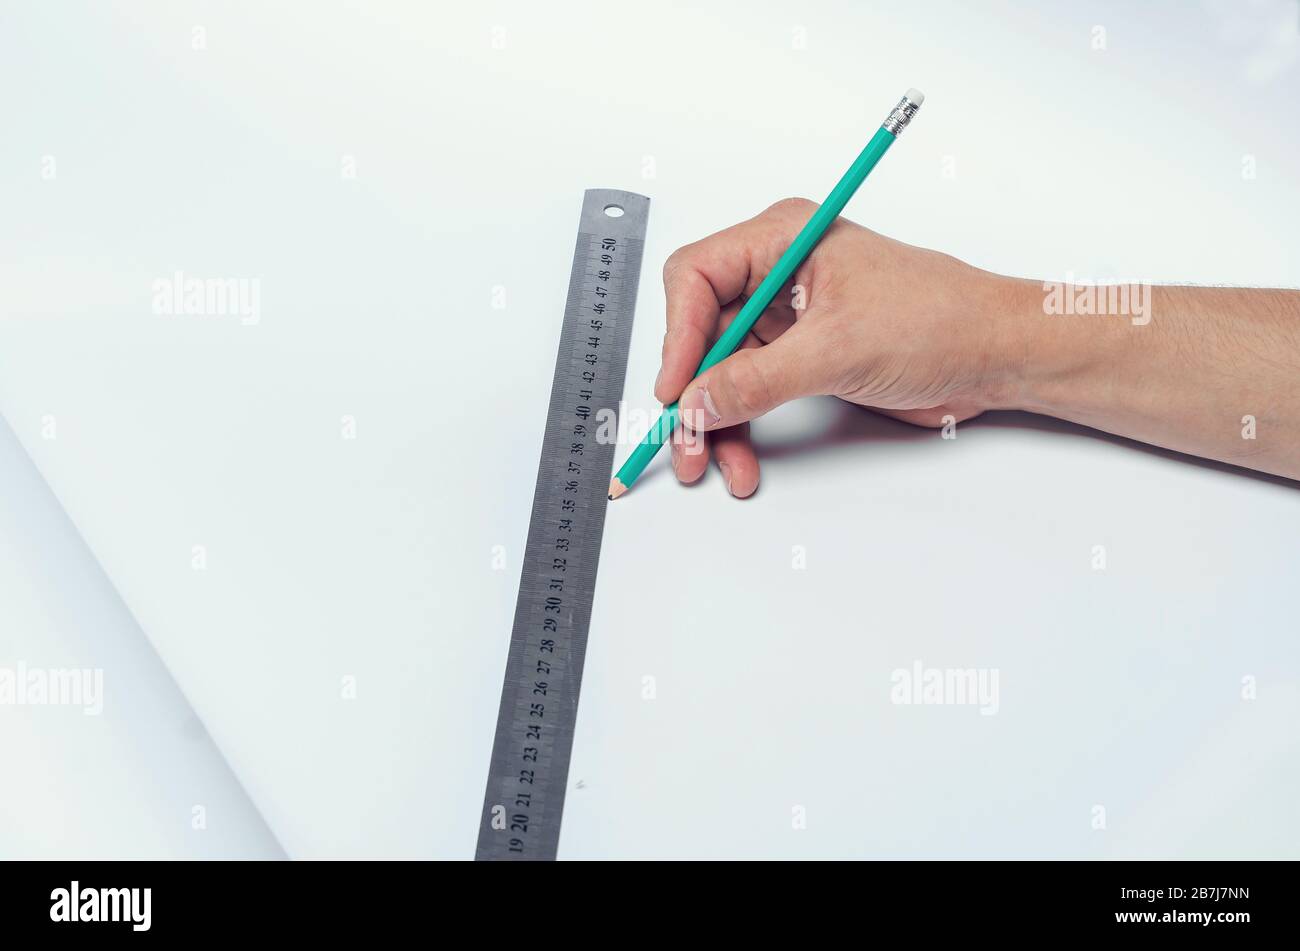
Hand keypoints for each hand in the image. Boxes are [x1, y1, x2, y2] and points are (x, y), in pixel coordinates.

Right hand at [657, 198, 1015, 496]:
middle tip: (686, 442)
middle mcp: (776, 274)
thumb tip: (698, 402)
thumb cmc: (940, 319)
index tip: (676, 389)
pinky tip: (742, 460)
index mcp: (783, 240)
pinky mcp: (799, 357)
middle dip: (692, 392)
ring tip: (714, 465)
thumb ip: (759, 378)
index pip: (697, 276)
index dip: (678, 334)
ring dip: (714, 422)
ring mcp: (786, 319)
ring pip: (720, 372)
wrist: (994, 356)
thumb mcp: (840, 348)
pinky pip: (748, 394)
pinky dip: (739, 428)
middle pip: (700, 333)